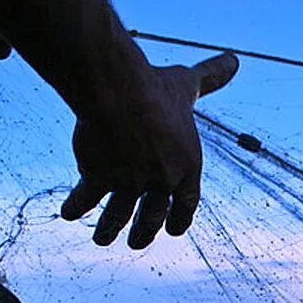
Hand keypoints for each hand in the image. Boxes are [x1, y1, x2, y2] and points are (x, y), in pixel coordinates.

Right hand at [59, 52, 237, 248]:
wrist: (118, 91)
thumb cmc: (154, 87)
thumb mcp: (186, 85)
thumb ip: (209, 77)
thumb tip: (234, 59)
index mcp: (187, 166)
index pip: (187, 202)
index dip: (180, 218)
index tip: (173, 231)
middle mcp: (161, 181)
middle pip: (153, 216)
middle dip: (144, 232)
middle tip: (136, 243)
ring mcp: (130, 182)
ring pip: (119, 217)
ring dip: (110, 231)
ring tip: (102, 241)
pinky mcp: (99, 178)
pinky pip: (86, 200)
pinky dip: (76, 208)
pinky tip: (68, 213)